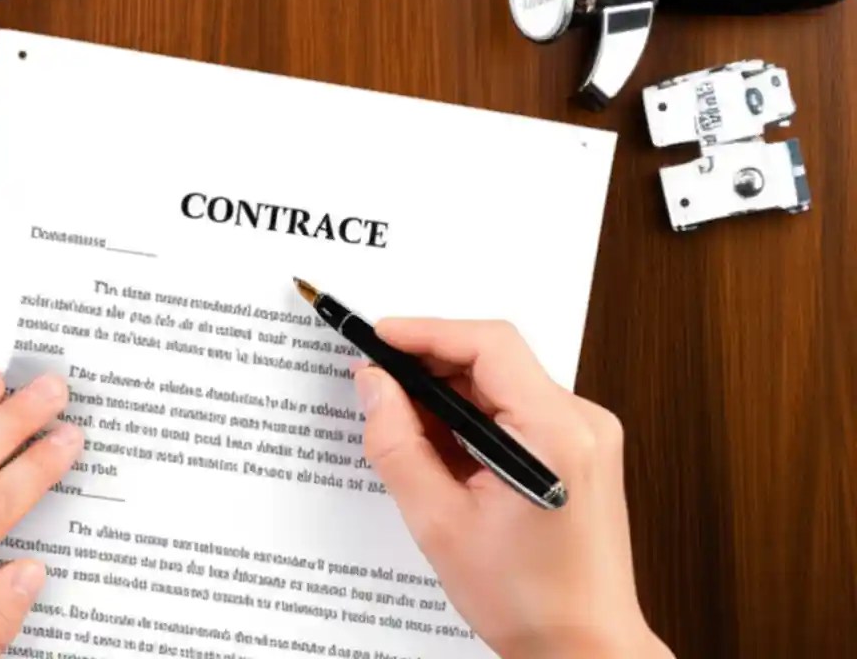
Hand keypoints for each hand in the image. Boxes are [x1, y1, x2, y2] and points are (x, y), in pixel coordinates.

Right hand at [356, 319, 672, 658]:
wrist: (584, 647)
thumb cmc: (529, 602)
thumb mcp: (439, 523)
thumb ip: (398, 445)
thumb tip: (374, 387)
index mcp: (556, 434)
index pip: (488, 345)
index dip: (425, 332)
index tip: (378, 337)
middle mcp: (581, 423)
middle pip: (494, 358)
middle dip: (429, 365)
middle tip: (375, 386)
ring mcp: (585, 435)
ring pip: (502, 384)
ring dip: (449, 395)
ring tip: (404, 430)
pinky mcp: (577, 449)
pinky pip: (516, 410)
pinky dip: (472, 418)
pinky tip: (441, 450)